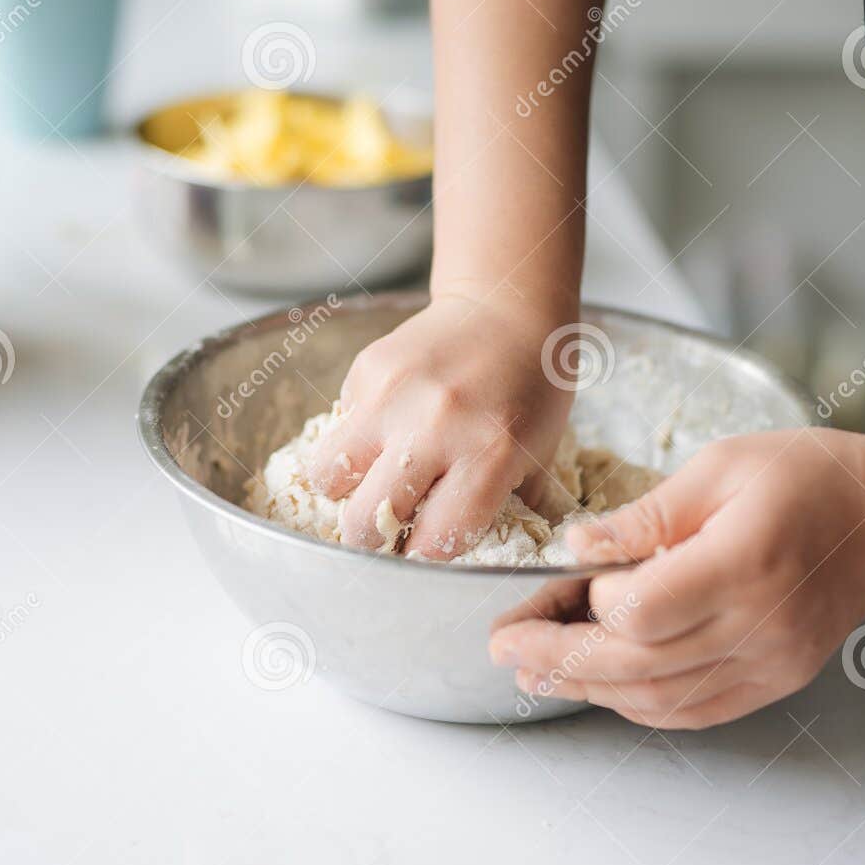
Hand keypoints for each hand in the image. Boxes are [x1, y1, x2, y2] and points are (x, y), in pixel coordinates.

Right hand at [310, 291, 576, 557]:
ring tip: (371, 479)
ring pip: (328, 476)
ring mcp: (394, 396)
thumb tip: (461, 556)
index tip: (425, 547)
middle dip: (371, 537)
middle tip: (384, 527)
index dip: (425, 554)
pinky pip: (338, 428)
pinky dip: (356, 437)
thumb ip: (501, 508)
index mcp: (490, 455)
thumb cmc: (530, 390)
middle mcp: (436, 427)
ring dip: (346, 488)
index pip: (433, 542)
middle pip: (366, 520)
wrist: (506, 308)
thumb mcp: (536, 456)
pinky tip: (387, 423)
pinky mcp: (367, 370)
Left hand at [487, 428, 864, 728]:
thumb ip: (646, 515)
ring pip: (659, 698)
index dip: (592, 602)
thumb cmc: (806, 476)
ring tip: (535, 672)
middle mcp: (759, 626)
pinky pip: (694, 709)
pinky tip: (599, 686)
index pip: (642, 612)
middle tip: (504, 645)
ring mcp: (770, 664)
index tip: (570, 578)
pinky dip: (638, 703)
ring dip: (588, 688)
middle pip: (637, 665)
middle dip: (559, 658)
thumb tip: (578, 548)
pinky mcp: (775, 681)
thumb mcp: (720, 466)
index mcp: (743, 563)